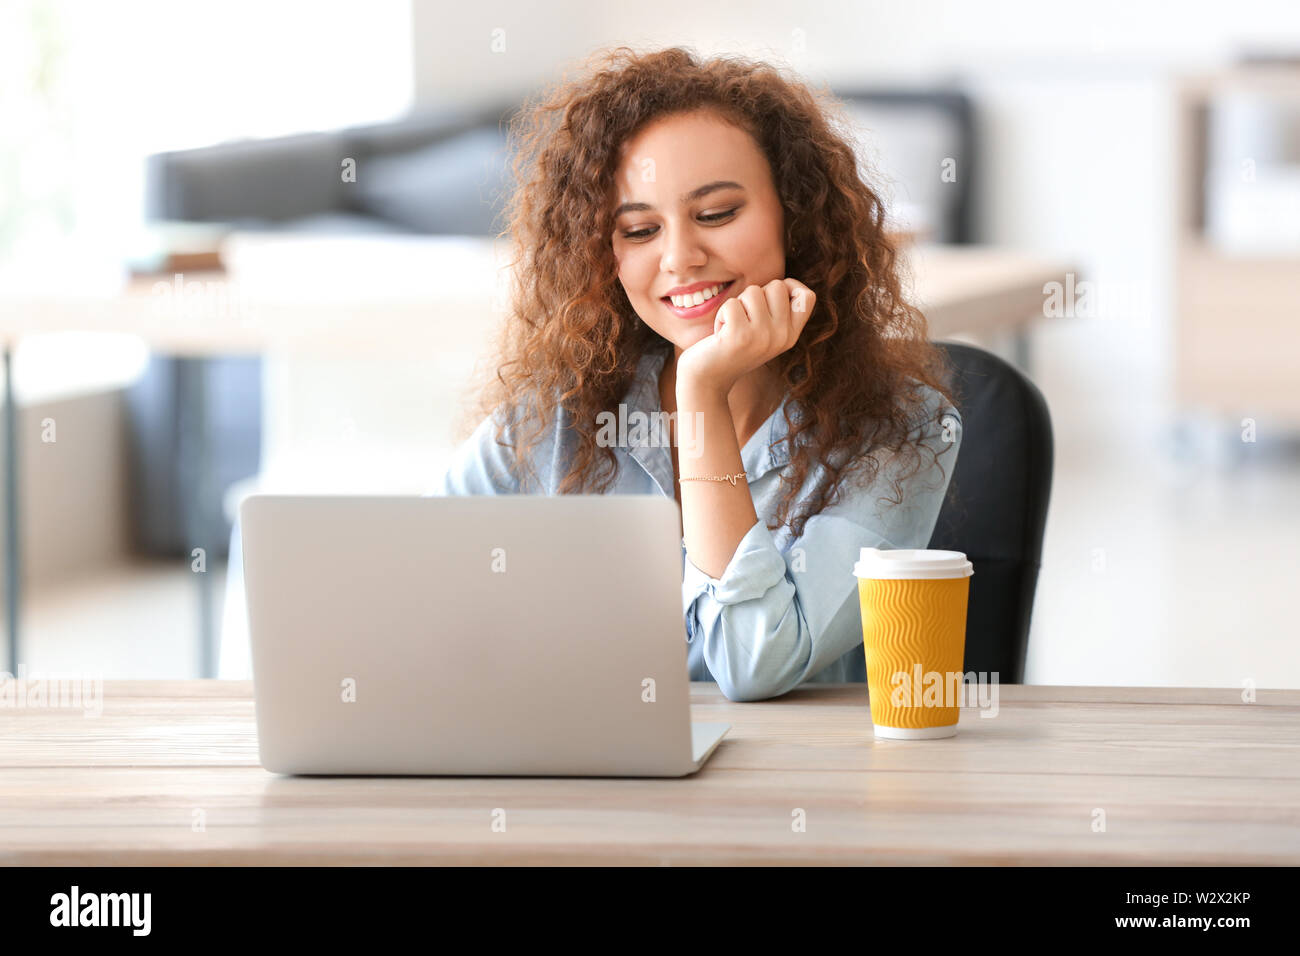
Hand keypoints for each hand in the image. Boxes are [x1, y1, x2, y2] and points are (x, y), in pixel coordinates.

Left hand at [676, 278, 815, 396]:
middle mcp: (781, 337)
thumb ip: (777, 312)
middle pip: (777, 286)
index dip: (789, 286)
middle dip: (756, 295)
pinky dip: (722, 314)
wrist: (708, 380)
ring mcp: (762, 337)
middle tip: (745, 317)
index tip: (769, 298)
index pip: (807, 296)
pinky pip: (732, 304)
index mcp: (791, 335)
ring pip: (753, 291)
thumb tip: (783, 284)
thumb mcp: (764, 333)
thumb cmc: (733, 349)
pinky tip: (721, 334)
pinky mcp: (740, 336)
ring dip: (737, 304)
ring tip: (732, 326)